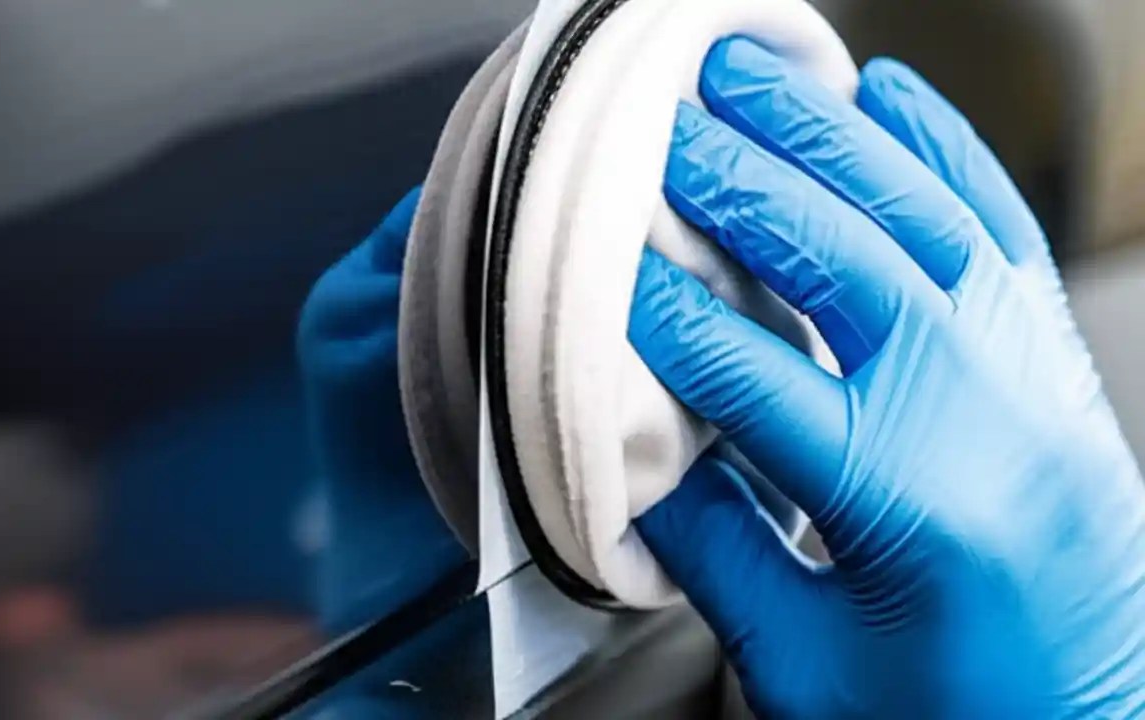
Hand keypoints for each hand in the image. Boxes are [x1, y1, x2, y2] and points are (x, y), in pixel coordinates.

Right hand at [632, 38, 1144, 717]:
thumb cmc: (955, 718)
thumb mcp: (800, 662)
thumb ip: (713, 548)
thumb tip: (641, 458)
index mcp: (899, 499)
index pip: (743, 372)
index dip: (655, 311)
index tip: (596, 267)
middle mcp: (978, 414)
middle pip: (832, 260)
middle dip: (733, 183)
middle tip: (662, 128)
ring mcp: (1029, 373)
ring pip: (915, 213)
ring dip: (822, 135)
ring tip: (747, 77)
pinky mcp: (1051, 357)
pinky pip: (999, 222)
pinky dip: (942, 147)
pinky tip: (889, 96)